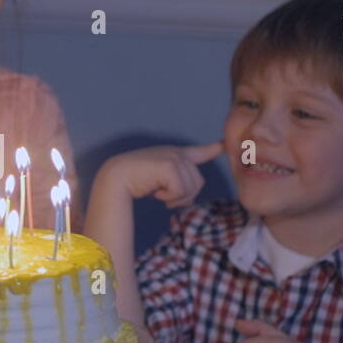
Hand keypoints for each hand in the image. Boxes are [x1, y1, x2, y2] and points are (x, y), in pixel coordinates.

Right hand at [104, 142, 222, 207]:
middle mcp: (178, 153)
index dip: (215, 149)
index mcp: (175, 156)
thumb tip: (191, 197)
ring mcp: (175, 157)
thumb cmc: (134, 182)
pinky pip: (181, 190)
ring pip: (191, 188)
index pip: (200, 152)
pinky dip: (168, 197)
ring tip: (156, 191)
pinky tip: (154, 191)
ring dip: (174, 197)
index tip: (225, 144)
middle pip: (198, 182)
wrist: (117, 177)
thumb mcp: (161, 183)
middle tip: (163, 195)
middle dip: (184, 195)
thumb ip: (178, 185)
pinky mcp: (170, 165)